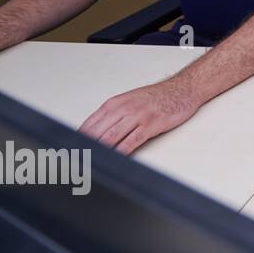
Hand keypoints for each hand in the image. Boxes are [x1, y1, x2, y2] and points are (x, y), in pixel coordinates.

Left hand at [78, 79, 200, 153]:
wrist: (181, 90)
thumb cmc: (156, 97)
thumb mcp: (129, 101)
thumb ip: (112, 116)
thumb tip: (95, 134)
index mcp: (114, 104)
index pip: (89, 124)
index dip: (78, 140)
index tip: (72, 151)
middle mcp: (123, 109)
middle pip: (97, 133)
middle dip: (86, 148)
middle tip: (78, 161)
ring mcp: (137, 117)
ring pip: (111, 137)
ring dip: (100, 151)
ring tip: (92, 162)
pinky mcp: (150, 125)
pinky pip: (131, 142)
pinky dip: (121, 152)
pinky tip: (115, 159)